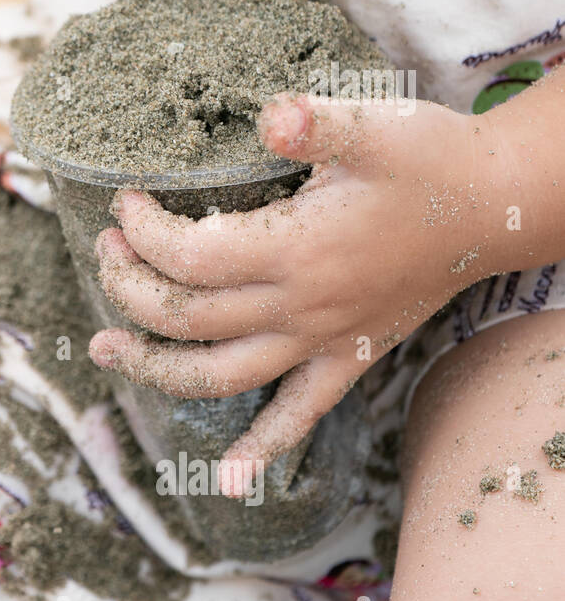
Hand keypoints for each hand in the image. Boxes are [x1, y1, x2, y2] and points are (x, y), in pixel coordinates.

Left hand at [88, 92, 496, 494]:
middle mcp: (301, 307)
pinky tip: (229, 485)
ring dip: (155, 369)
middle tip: (105, 252)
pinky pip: (300, 417)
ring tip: (104, 349)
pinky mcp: (347, 359)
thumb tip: (272, 115)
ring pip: (221, 376)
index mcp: (297, 250)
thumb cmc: (430, 161)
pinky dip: (262, 451)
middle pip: (187, 317)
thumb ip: (317, 124)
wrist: (495, 207)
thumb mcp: (374, 127)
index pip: (189, 256)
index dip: (142, 232)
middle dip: (129, 288)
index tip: (125, 204)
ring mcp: (322, 342)